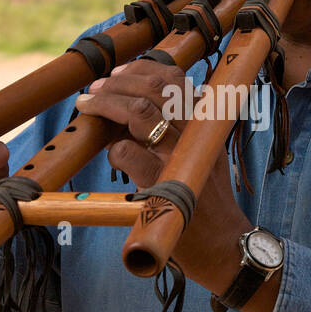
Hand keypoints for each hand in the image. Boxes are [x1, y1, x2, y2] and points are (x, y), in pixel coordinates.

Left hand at [76, 60, 251, 293]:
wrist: (221, 242)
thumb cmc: (204, 198)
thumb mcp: (201, 154)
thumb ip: (178, 128)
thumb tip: (134, 105)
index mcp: (205, 122)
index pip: (176, 78)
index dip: (142, 70)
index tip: (119, 73)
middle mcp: (196, 134)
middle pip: (156, 88)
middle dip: (119, 82)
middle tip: (96, 88)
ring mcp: (181, 158)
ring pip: (141, 111)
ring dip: (107, 104)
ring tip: (88, 104)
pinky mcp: (164, 185)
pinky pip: (129, 152)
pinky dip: (113, 148)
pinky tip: (110, 154)